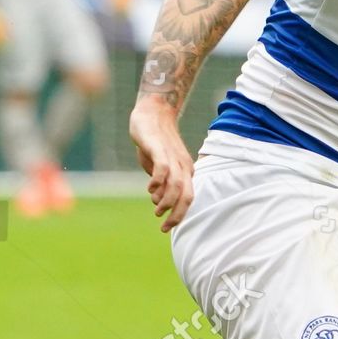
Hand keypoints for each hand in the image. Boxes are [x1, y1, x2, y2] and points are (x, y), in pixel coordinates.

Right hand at [129, 99, 194, 232]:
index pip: (188, 198)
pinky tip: (149, 188)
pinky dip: (158, 181)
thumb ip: (159, 182)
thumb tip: (157, 199)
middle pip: (187, 196)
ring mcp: (173, 157)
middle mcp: (183, 166)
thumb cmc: (155, 140)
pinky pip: (164, 168)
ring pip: (177, 185)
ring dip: (167, 201)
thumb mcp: (158, 164)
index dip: (179, 215)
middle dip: (177, 215)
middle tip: (164, 228)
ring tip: (157, 210)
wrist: (153, 111)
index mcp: (185, 171)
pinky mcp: (160, 148)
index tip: (167, 228)